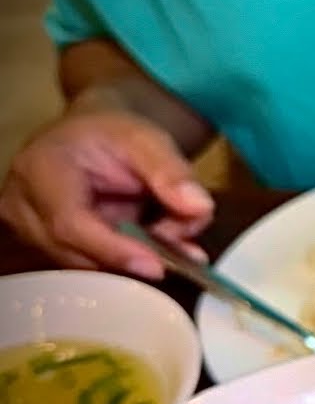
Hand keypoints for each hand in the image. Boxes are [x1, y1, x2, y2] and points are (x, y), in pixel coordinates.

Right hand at [0, 108, 213, 278]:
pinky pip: (99, 268)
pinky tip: (163, 242)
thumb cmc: (112, 135)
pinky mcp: (55, 249)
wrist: (92, 139)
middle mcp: (26, 208)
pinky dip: (135, 260)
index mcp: (40, 170)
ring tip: (174, 229)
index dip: (114, 249)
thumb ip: (172, 172)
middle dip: (139, 254)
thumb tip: (199, 207)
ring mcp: (36, 233)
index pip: (69, 223)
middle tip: (186, 243)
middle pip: (80, 254)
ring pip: (93, 267)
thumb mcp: (147, 139)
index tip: (158, 265)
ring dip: (141, 257)